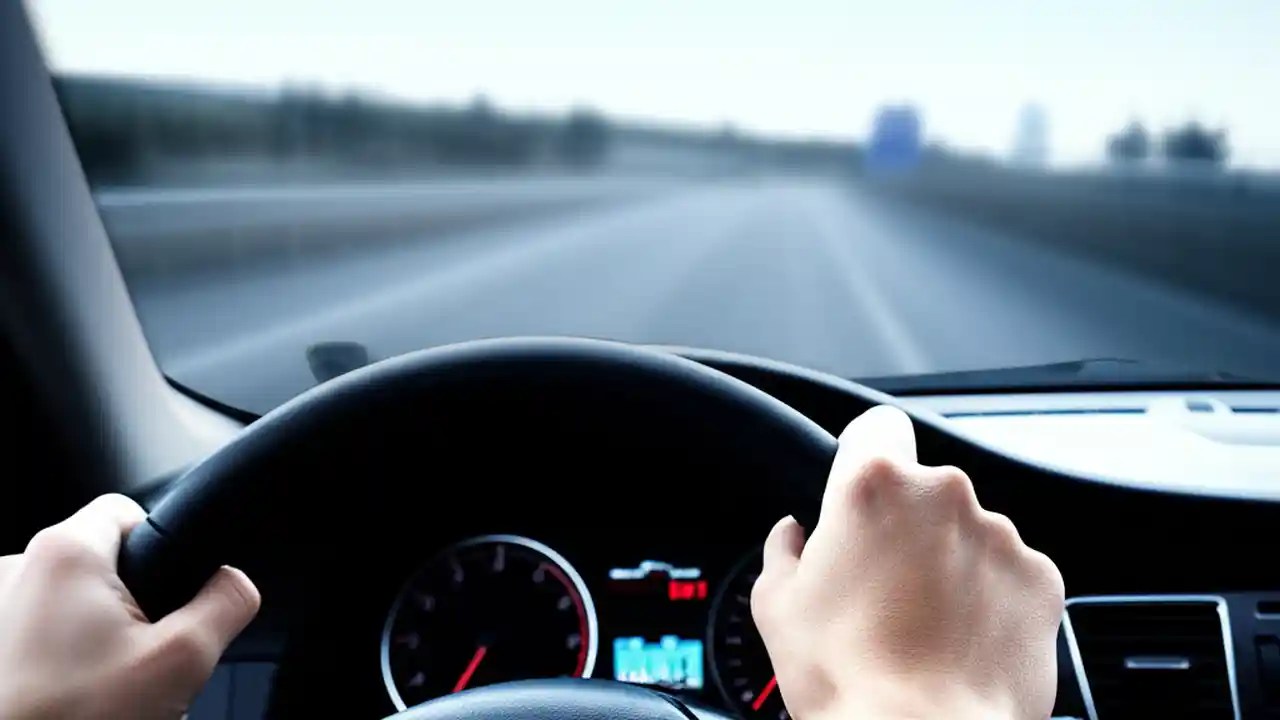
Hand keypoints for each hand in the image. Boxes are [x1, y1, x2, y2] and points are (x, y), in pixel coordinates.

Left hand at [0, 494, 260, 719]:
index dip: (162, 551)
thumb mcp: (181, 660)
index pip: (130, 511)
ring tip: (100, 686)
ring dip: (92, 636)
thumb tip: (236, 584)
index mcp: (65, 554)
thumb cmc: (72, 719)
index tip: (168, 599)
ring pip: (70, 605)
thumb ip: (226, 604)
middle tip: (139, 658)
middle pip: (101, 565)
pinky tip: (73, 697)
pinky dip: (59, 660)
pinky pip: (38, 635)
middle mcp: (16, 570)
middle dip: (130, 607)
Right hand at [752, 406, 1064, 719]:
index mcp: (873, 486)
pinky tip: (961, 639)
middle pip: (924, 489)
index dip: (866, 453)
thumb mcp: (777, 606)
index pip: (876, 426)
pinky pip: (1009, 572)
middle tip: (882, 582)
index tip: (862, 486)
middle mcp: (943, 496)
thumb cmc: (845, 676)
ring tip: (924, 623)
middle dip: (906, 525)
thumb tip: (792, 537)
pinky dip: (990, 597)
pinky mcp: (1040, 580)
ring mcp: (999, 536)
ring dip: (949, 562)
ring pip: (968, 531)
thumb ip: (784, 552)